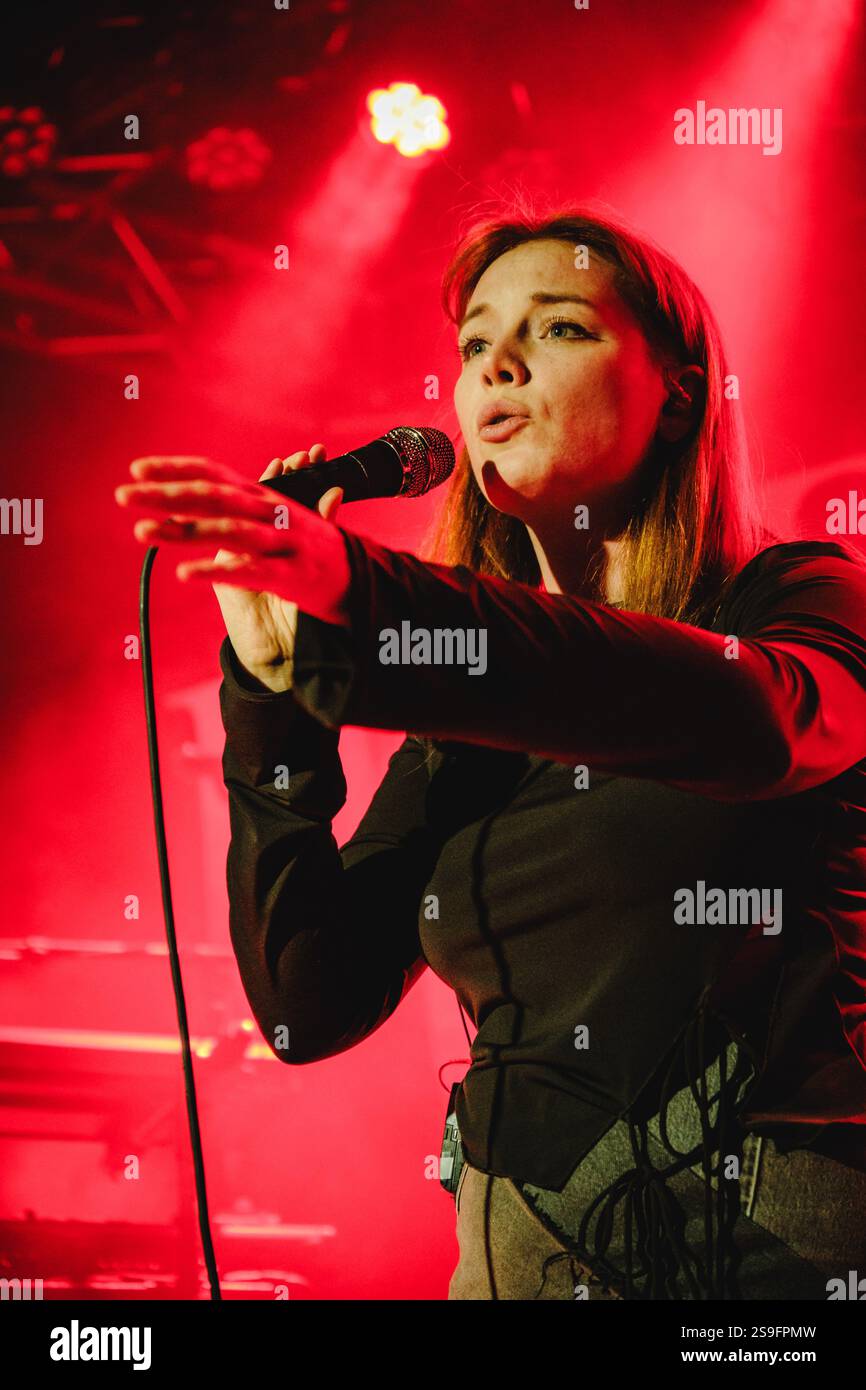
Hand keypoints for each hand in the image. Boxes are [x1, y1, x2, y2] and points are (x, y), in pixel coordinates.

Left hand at [114, 448, 349, 689]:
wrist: (360, 581)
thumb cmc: (307, 550)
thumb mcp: (273, 520)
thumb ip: (233, 510)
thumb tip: (189, 500)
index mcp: (263, 497)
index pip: (214, 473)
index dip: (175, 468)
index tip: (136, 469)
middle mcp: (272, 512)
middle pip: (214, 496)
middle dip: (166, 494)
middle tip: (124, 495)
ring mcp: (284, 543)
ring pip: (230, 530)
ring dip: (185, 531)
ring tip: (144, 533)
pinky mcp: (292, 577)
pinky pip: (251, 571)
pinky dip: (218, 570)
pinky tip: (186, 573)